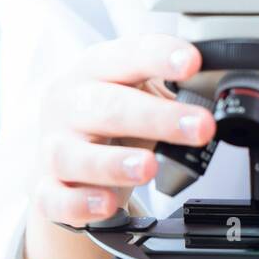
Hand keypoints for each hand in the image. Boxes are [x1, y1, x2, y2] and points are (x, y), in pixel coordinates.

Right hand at [31, 34, 215, 229]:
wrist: (63, 155)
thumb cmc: (106, 119)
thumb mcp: (136, 93)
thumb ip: (168, 91)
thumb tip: (213, 95)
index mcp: (93, 70)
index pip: (127, 56)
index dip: (159, 57)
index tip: (192, 62)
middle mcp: (68, 103)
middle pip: (108, 106)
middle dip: (157, 116)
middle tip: (200, 126)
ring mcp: (54, 147)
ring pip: (74, 154)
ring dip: (113, 162)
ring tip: (148, 166)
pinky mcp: (46, 188)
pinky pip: (56, 198)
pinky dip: (81, 202)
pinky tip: (106, 202)